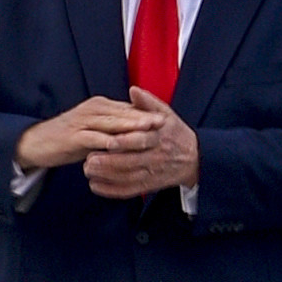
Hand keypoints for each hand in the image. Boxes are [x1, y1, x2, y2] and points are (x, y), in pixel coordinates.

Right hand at [15, 95, 151, 177]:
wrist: (35, 143)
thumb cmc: (66, 138)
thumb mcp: (93, 130)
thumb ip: (112, 128)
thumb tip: (134, 129)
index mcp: (99, 106)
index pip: (127, 108)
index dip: (147, 113)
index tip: (166, 119)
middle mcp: (93, 110)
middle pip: (123, 113)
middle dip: (144, 119)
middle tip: (164, 123)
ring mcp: (82, 121)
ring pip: (112, 124)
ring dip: (131, 129)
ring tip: (149, 134)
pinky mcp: (73, 135)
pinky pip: (94, 138)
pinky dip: (108, 142)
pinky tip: (120, 147)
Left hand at [81, 99, 199, 200]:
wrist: (195, 159)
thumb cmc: (175, 133)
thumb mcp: (167, 114)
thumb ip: (148, 102)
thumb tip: (133, 90)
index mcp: (159, 137)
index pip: (141, 140)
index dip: (125, 142)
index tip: (108, 139)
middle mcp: (156, 157)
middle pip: (131, 162)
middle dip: (109, 162)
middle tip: (89, 159)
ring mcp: (151, 173)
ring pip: (127, 178)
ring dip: (106, 176)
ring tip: (87, 170)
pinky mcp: (148, 186)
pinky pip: (128, 191)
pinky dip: (111, 191)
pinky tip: (94, 186)